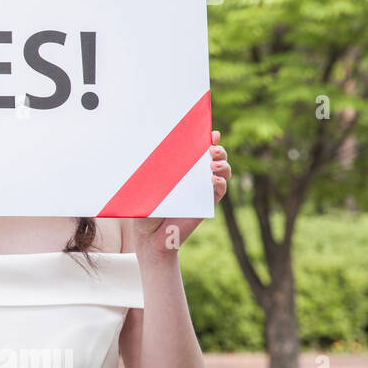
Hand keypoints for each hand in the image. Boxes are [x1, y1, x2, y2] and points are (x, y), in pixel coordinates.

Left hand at [131, 129, 230, 255]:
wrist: (148, 235)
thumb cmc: (143, 207)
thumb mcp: (144, 186)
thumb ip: (151, 171)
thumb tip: (145, 152)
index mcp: (180, 166)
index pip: (197, 148)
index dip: (207, 138)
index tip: (211, 132)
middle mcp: (193, 175)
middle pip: (215, 157)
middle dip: (218, 149)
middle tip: (211, 149)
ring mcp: (201, 188)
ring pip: (222, 172)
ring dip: (223, 165)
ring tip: (213, 165)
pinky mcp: (206, 203)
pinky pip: (219, 192)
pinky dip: (220, 184)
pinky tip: (214, 181)